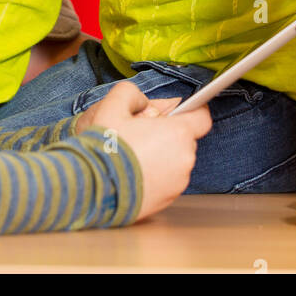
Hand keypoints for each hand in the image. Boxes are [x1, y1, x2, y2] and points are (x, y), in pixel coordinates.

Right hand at [75, 81, 211, 220]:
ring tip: (134, 157)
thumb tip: (141, 100)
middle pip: (185, 140)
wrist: (92, 188)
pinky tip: (134, 173)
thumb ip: (131, 93)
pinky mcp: (167, 201)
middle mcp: (184, 160)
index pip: (202, 118)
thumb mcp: (112, 106)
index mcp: (177, 134)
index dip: (193, 111)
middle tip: (142, 135)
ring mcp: (177, 183)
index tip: (181, 112)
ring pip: (176, 162)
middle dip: (168, 135)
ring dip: (162, 157)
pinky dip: (156, 176)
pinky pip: (168, 182)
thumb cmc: (105, 148)